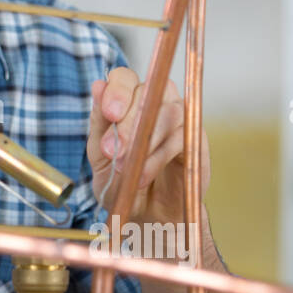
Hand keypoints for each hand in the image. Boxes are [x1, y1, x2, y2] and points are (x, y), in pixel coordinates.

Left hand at [86, 66, 209, 229]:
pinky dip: (159, 157)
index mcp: (126, 100)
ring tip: (126, 167)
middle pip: (148, 91)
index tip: (109, 114)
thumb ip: (99, 123)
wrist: (146, 215)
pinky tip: (143, 175)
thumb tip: (97, 86)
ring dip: (145, 140)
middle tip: (112, 149)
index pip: (124, 77)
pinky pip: (182, 137)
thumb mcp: (100, 155)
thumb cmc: (120, 180)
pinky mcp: (195, 138)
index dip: (118, 90)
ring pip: (168, 112)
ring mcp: (179, 117)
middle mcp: (155, 101)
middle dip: (128, 121)